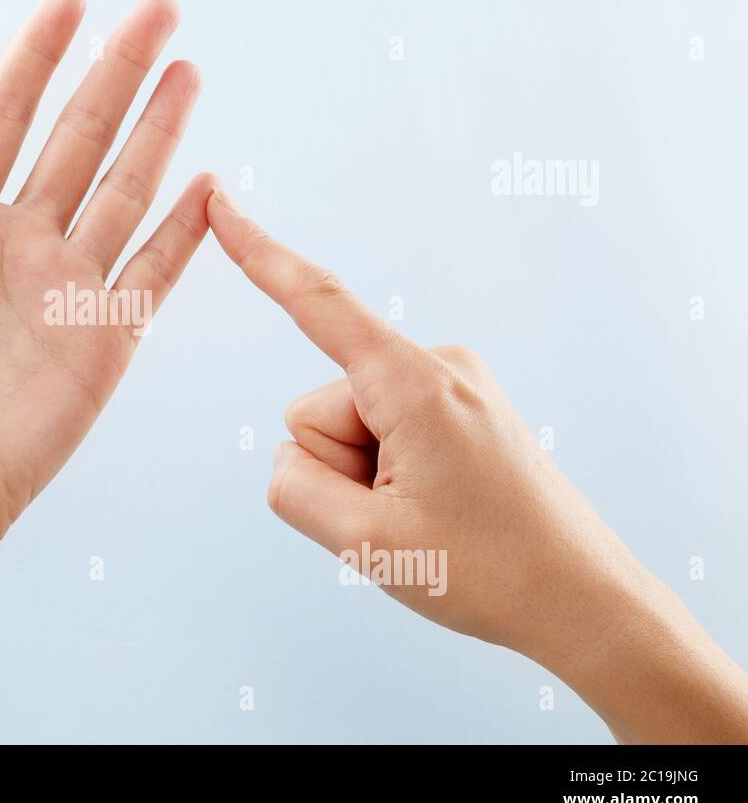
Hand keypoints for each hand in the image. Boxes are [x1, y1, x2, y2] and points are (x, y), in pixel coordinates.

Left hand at [0, 0, 211, 574]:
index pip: (3, 117)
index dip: (36, 58)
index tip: (69, 2)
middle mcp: (15, 243)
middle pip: (78, 137)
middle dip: (119, 72)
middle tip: (159, 9)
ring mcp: (64, 289)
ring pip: (125, 191)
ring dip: (158, 133)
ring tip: (187, 71)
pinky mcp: (102, 342)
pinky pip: (154, 273)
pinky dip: (184, 233)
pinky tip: (209, 186)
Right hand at [207, 188, 747, 742]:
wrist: (584, 600)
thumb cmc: (490, 572)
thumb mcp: (367, 544)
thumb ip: (294, 488)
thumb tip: (287, 456)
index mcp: (413, 383)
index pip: (316, 304)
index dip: (257, 253)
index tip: (219, 202)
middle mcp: (435, 364)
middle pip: (320, 407)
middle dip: (339, 466)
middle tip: (404, 518)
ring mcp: (450, 384)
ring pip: (348, 426)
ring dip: (366, 477)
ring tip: (429, 517)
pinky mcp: (458, 406)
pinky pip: (381, 430)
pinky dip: (388, 472)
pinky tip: (438, 507)